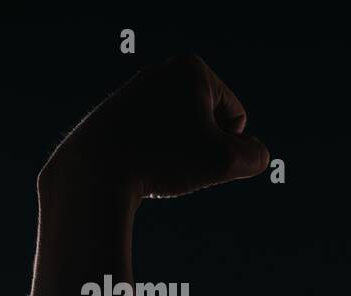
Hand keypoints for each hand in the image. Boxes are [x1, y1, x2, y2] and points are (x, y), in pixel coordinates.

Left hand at [40, 53, 269, 202]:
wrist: (95, 170)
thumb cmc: (163, 159)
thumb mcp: (226, 161)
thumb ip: (255, 156)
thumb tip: (253, 151)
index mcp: (193, 69)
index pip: (237, 119)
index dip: (225, 146)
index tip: (192, 150)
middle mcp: (164, 71)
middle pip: (210, 124)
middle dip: (202, 148)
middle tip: (172, 158)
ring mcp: (140, 89)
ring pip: (185, 136)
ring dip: (181, 156)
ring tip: (154, 161)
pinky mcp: (122, 110)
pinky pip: (160, 140)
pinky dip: (158, 157)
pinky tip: (138, 162)